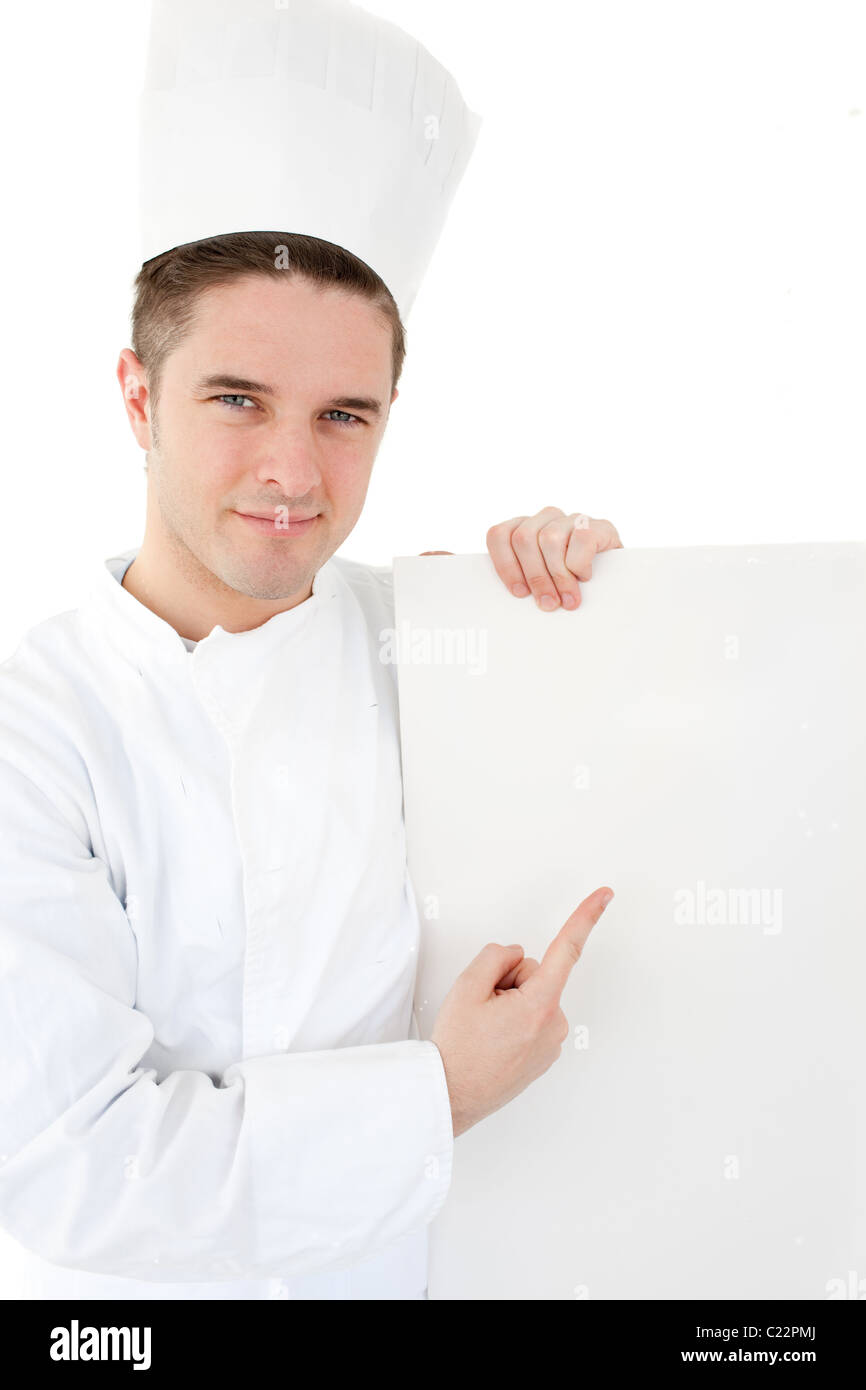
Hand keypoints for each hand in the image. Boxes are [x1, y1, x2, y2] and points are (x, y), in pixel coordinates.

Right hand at [430, 885, 613, 1137]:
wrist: (451, 1096)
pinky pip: (533, 1019)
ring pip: (533, 997)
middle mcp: (554, 1024)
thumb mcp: (466, 987)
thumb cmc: (457, 1048)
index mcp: (539, 1004)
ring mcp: (552, 1043)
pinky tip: (493, 1041)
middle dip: (509, 981)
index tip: (606, 894)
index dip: (586, 917)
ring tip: (485, 1030)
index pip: (567, 950)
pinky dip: (515, 1021)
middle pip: (536, 974)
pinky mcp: (546, 1055)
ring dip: (510, 1004)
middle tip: (482, 1009)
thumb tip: (516, 956)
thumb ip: (497, 956)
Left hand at [486, 507, 622, 610]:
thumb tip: (511, 599)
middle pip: (523, 539)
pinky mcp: (598, 525)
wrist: (617, 582)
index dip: (505, 565)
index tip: (519, 593)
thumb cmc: (571, 586)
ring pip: (549, 539)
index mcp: (524, 528)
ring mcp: (571, 519)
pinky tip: (585, 577)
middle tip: (547, 603)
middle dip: (534, 576)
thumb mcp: (543, 583)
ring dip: (558, 576)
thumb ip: (524, 582)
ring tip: (568, 600)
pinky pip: (581, 539)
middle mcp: (546, 518)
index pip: (499, 535)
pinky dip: (580, 564)